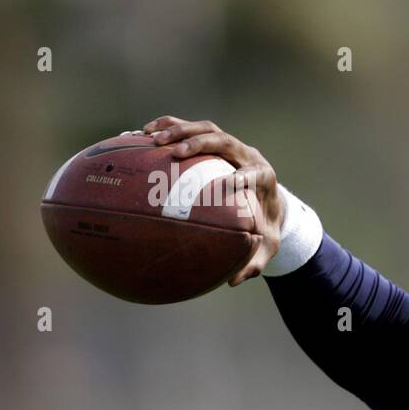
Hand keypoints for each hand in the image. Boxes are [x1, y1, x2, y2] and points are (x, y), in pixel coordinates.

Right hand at [142, 116, 283, 285]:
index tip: (228, 184)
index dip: (244, 176)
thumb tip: (233, 281)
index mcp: (265, 178)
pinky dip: (166, 128)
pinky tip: (139, 134)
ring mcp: (230, 146)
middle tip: (175, 153)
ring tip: (151, 138)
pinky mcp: (213, 142)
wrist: (269, 199)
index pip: (256, 173)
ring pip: (206, 129)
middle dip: (200, 143)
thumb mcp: (266, 247)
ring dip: (179, 130)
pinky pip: (189, 129)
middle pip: (225, 141)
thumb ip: (254, 263)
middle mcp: (247, 155)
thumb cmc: (265, 225)